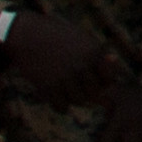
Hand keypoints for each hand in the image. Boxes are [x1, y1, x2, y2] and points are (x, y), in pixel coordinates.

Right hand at [0, 8, 121, 104]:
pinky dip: (60, 105)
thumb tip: (114, 69)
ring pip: (78, 101)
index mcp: (93, 53)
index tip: (96, 78)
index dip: (105, 81)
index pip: (110, 79)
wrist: (27, 35)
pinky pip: (61, 106)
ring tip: (67, 89)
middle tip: (80, 86)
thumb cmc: (57, 36)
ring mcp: (64, 77)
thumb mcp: (83, 40)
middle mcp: (81, 66)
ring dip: (74, 98)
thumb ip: (99, 55)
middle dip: (90, 93)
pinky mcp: (47, 86)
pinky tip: (57, 96)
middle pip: (95, 93)